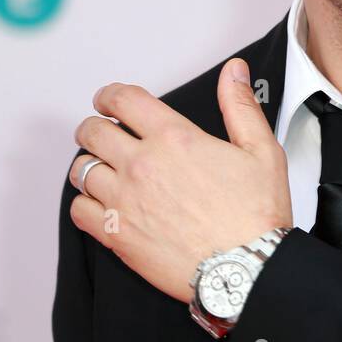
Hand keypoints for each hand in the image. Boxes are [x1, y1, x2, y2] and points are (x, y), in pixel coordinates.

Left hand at [66, 58, 291, 303]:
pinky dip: (84, 203)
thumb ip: (240, 106)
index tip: (109, 100)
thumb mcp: (261, 150)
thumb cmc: (256, 214)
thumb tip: (233, 72)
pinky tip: (100, 203)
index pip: (122, 100)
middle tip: (102, 133)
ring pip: (81, 170)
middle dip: (94, 126)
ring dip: (89, 164)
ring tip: (101, 168)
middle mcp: (142, 165)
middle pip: (91, 132)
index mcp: (174, 138)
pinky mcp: (118, 235)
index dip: (110, 95)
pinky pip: (79, 210)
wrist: (246, 269)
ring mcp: (125, 201)